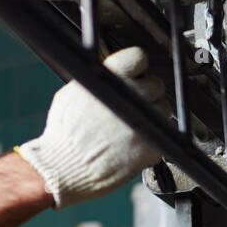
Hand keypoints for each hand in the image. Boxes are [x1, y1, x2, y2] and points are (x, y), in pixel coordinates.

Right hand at [16, 47, 163, 208]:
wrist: (63, 169)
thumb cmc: (64, 135)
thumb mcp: (72, 94)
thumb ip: (98, 81)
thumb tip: (112, 72)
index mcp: (109, 80)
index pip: (138, 58)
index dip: (138, 68)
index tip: (136, 75)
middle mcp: (129, 97)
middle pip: (155, 85)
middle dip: (145, 94)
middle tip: (130, 107)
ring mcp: (143, 122)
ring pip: (163, 110)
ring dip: (151, 117)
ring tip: (129, 128)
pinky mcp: (151, 147)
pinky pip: (162, 137)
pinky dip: (149, 141)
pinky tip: (130, 144)